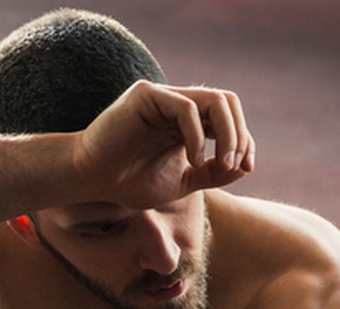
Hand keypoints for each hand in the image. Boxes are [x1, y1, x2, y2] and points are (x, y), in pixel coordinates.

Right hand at [73, 80, 255, 209]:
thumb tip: (245, 166)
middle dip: (240, 135)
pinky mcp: (146, 95)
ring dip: (228, 133)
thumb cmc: (132, 182)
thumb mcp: (183, 183)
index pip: (230, 117)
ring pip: (215, 100)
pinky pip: (186, 107)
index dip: (246, 141)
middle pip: (228, 103)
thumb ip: (213, 174)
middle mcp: (179, 104)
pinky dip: (198, 135)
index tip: (246, 169)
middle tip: (234, 165)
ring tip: (221, 163)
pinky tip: (194, 160)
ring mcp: (163, 97)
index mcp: (189, 122)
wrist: (94, 181)